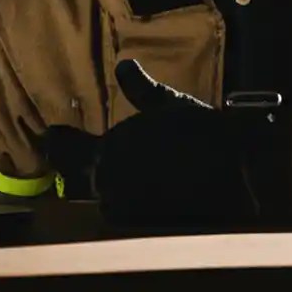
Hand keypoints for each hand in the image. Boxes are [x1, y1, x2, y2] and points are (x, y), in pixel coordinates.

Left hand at [42, 60, 286, 221]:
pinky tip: (144, 191)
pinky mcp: (142, 226)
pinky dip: (129, 201)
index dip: (57, 144)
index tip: (53, 136)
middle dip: (84, 166)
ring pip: (102, 196)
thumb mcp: (170, 105)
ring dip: (109, 185)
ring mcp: (125, 207)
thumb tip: (124, 65)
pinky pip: (124, 213)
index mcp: (107, 150)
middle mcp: (108, 182)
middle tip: (88, 156)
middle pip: (80, 177)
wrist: (237, 174)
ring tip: (125, 173)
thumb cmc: (202, 133)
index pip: (62, 151)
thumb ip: (141, 89)